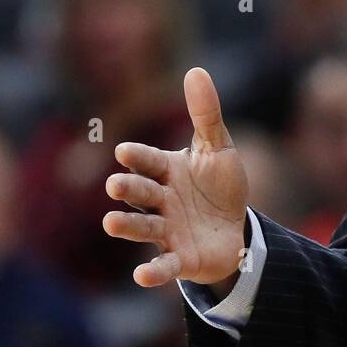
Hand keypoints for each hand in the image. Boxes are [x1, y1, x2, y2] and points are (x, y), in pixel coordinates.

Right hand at [103, 67, 248, 288]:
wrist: (235, 228)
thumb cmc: (218, 186)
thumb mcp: (218, 148)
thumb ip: (205, 114)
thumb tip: (196, 70)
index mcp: (167, 171)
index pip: (149, 161)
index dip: (138, 158)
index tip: (125, 152)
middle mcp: (161, 201)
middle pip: (141, 193)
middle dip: (129, 189)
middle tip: (115, 184)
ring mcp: (168, 231)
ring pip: (144, 227)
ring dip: (128, 226)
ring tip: (110, 222)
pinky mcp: (180, 258)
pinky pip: (164, 265)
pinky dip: (153, 271)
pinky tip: (142, 276)